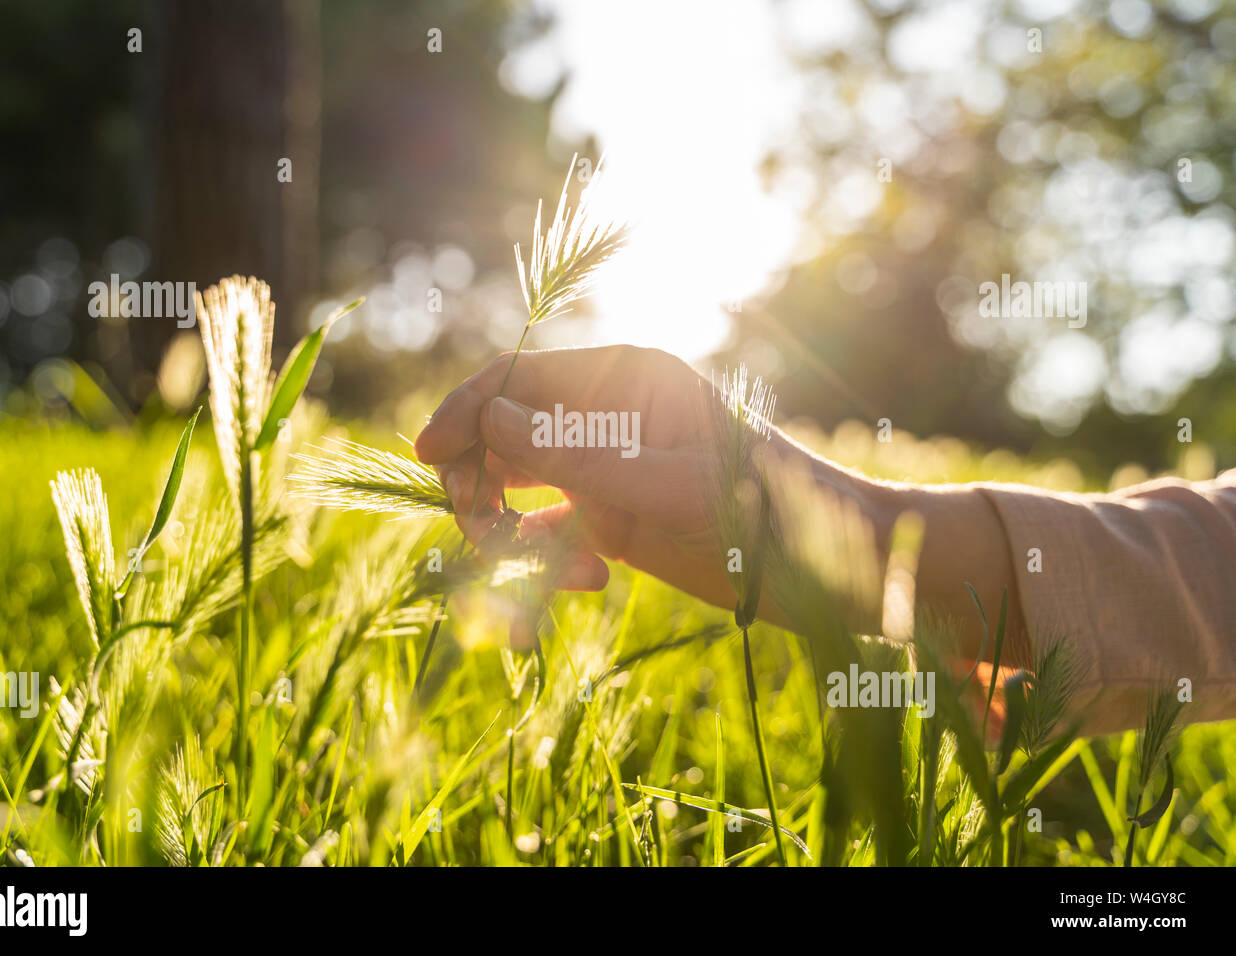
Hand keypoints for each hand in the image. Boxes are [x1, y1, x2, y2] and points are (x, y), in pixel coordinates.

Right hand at [414, 345, 748, 609]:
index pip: (519, 378)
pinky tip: (581, 589)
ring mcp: (602, 466)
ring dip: (511, 539)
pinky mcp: (607, 517)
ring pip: (516, 490)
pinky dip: (543, 567)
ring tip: (537, 584)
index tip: (428, 456)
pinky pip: (546, 536)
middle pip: (502, 436)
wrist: (818, 568)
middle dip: (481, 486)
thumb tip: (489, 420)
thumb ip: (575, 456)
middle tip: (482, 535)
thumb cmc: (761, 509)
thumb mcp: (666, 484)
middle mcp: (603, 414)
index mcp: (623, 378)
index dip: (467, 411)